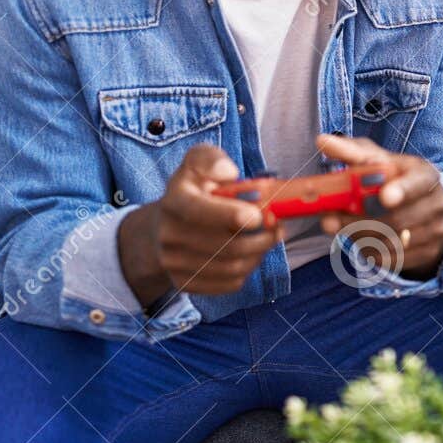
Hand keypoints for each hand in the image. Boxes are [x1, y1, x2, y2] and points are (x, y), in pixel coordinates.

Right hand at [119, 144, 283, 302]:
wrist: (164, 226)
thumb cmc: (193, 190)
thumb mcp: (198, 163)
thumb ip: (211, 159)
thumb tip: (229, 173)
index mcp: (173, 200)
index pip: (199, 211)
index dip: (232, 215)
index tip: (259, 216)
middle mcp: (168, 235)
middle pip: (226, 246)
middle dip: (262, 238)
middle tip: (279, 226)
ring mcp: (174, 263)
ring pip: (233, 267)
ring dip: (260, 253)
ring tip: (269, 238)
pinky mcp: (185, 283)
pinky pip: (230, 283)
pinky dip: (249, 269)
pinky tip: (252, 253)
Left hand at [314, 133, 442, 280]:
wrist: (426, 207)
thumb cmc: (396, 179)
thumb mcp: (380, 161)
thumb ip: (353, 153)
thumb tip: (323, 141)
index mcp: (425, 174)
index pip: (417, 183)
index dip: (402, 190)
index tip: (385, 197)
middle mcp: (436, 203)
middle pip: (396, 218)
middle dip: (358, 221)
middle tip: (329, 220)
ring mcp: (435, 231)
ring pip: (391, 241)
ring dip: (358, 236)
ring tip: (342, 227)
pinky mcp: (428, 253)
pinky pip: (392, 259)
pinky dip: (369, 251)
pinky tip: (360, 239)